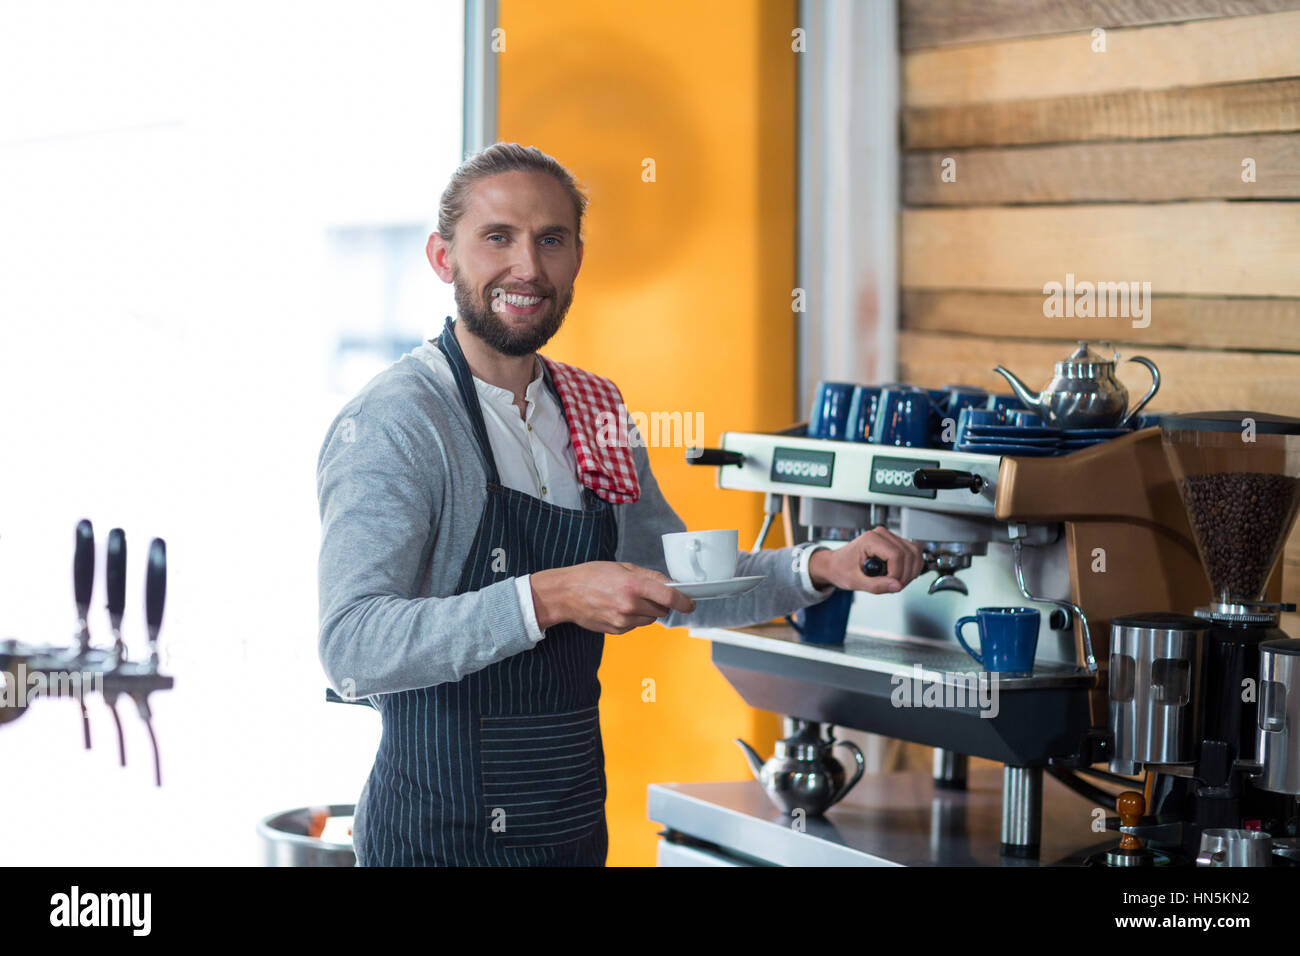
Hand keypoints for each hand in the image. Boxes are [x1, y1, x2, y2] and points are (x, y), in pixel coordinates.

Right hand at [531, 562, 696, 633]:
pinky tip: (618, 608)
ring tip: (628, 600)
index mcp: (633, 585)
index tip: (691, 603)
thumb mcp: (622, 567)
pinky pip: (636, 626)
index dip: (684, 601)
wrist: (566, 594)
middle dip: (660, 602)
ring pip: (650, 619)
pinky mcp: (617, 630)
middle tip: (645, 593)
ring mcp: (623, 620)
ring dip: (647, 611)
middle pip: (662, 609)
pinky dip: (633, 618)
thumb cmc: (591, 576)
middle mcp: (630, 605)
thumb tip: (670, 584)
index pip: (669, 597)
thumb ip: (648, 576)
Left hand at [807, 527, 925, 593]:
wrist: (836, 564)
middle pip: (909, 554)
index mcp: (870, 539)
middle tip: (894, 586)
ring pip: (915, 552)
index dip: (897, 574)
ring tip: (897, 582)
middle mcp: (882, 534)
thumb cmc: (841, 569)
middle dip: (906, 575)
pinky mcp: (895, 543)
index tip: (890, 585)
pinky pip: (913, 553)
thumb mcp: (855, 582)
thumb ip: (876, 585)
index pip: (896, 555)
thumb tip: (897, 586)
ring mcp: (889, 537)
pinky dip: (912, 567)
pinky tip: (900, 576)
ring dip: (911, 571)